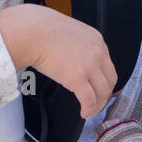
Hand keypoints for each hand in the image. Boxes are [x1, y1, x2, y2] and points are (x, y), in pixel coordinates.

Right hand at [0, 4, 115, 117]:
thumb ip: (76, 44)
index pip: (108, 64)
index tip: (99, 88)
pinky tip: (84, 112)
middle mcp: (97, 52)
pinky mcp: (77, 78)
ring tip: (90, 111)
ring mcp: (89, 65)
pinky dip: (89, 109)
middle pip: (110, 80)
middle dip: (104, 94)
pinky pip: (89, 100)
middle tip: (97, 102)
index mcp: (95, 40)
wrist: (31, 31)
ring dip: (98, 105)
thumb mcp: (69, 31)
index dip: (104, 80)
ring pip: (103, 92)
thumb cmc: (40, 29)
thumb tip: (71, 57)